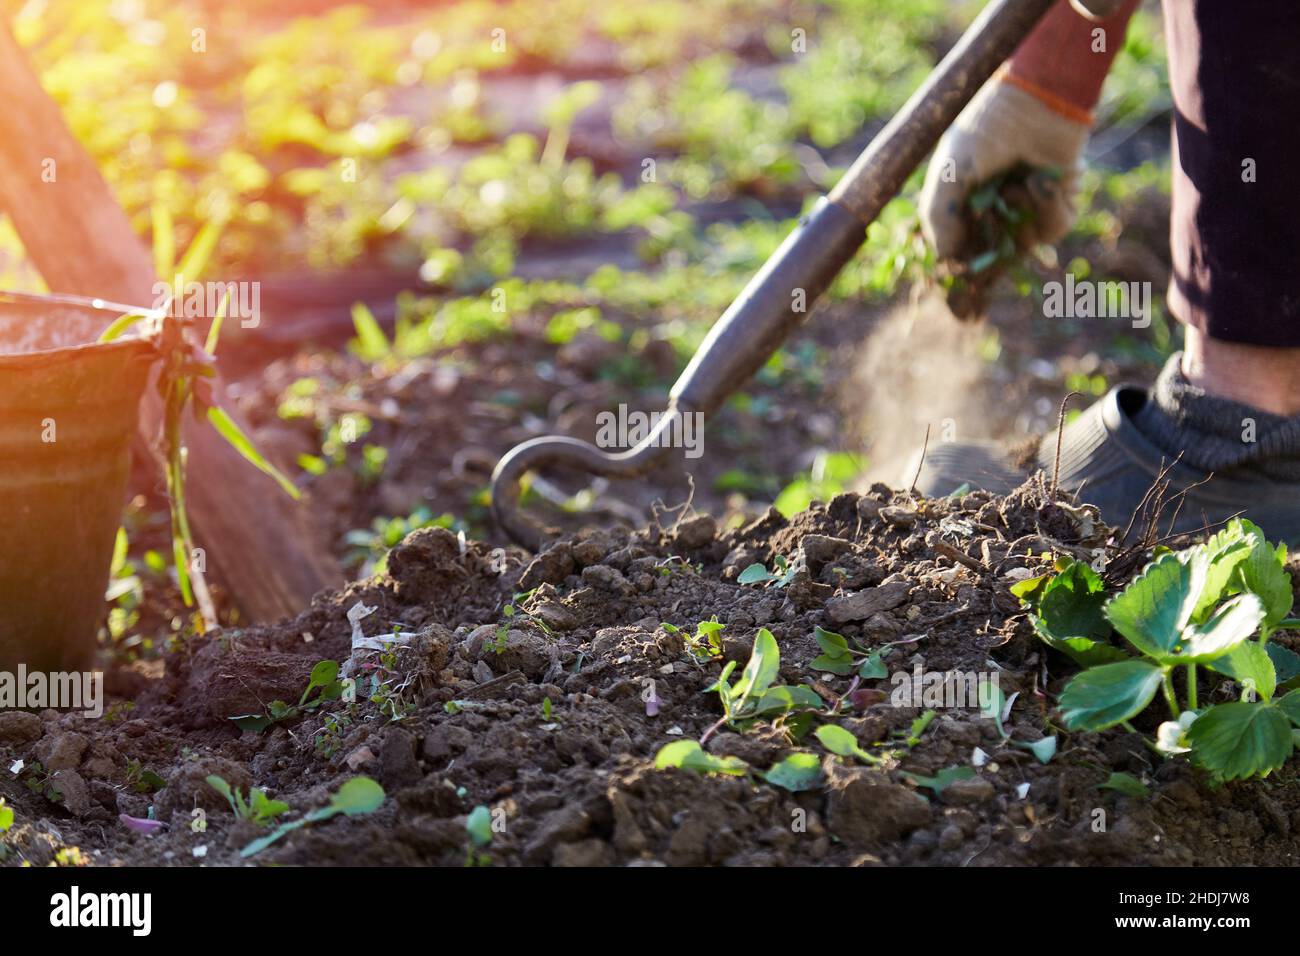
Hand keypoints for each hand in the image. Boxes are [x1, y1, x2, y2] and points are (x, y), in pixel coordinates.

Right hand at [919, 76, 1090, 262]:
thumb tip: (944, 258)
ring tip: (1020, 183)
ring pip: (1026, 244)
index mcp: (965, 205)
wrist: (1037, 100)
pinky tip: (1041, 181)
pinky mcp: (1059, 201)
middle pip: (994, 255)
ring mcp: (1029, 208)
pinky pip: (1055, 228)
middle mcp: (996, 210)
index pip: (962, 248)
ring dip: (1023, 216)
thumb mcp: (949, 173)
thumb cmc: (986, 131)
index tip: (964, 260)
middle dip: (995, 241)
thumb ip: (940, 217)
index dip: (963, 258)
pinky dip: (1049, 208)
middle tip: (994, 216)